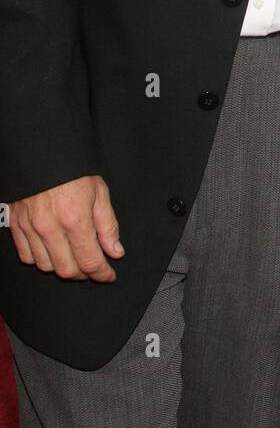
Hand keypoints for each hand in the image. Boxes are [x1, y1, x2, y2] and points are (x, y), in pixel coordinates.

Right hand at [9, 175, 123, 281]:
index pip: (90, 261)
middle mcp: (50, 227)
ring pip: (46, 266)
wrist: (42, 153)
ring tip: (73, 257)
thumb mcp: (99, 192)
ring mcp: (30, 227)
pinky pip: (26, 255)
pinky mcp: (16, 224)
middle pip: (67, 270)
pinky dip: (40, 259)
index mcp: (74, 219)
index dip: (102, 273)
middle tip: (92, 267)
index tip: (108, 275)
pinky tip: (52, 250)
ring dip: (62, 267)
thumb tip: (115, 251)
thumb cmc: (73, 170)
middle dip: (84, 274)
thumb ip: (108, 225)